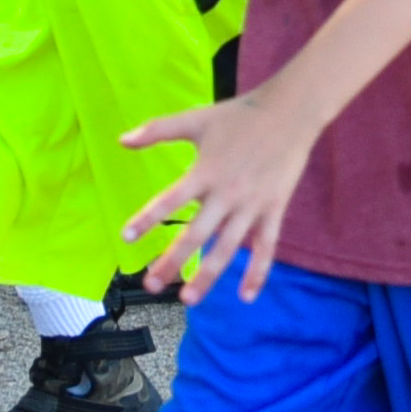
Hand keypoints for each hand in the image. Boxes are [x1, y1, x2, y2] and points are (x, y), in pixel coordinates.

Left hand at [123, 83, 327, 304]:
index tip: (126, 238)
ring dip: (207, 276)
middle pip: (195, 234)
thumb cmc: (238, 116)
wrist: (289, 113)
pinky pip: (266, 247)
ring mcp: (251, 205)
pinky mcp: (273, 210)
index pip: (170, 200)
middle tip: (150, 285)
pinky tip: (245, 296)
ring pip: (227, 248)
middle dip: (172, 261)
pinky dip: (258, 272)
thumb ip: (158, 130)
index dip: (148, 219)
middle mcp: (226, 193)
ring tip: (188, 299)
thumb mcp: (196, 118)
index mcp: (205, 172)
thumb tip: (121, 140)